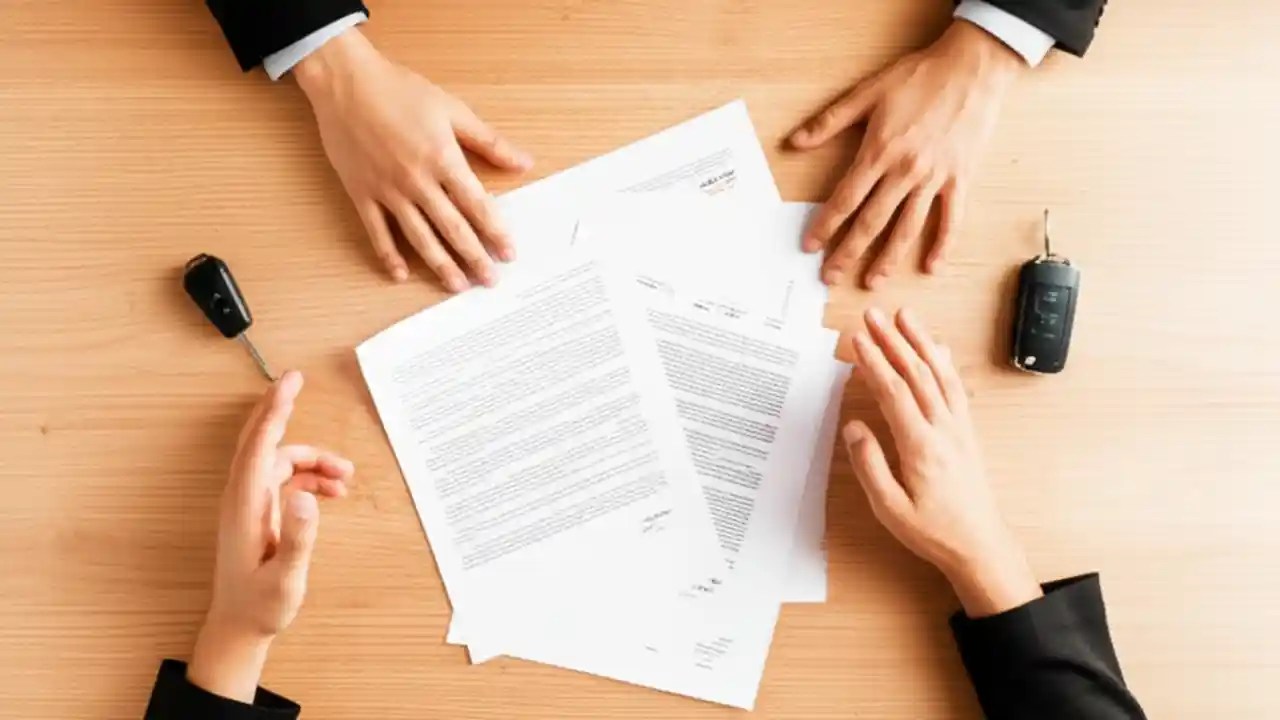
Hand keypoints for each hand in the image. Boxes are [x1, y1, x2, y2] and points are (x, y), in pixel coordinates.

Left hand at [187, 371, 352, 701]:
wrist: (239, 628)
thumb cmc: (261, 605)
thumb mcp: (286, 577)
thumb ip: (299, 536)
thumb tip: (306, 494)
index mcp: (246, 506)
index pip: (260, 446)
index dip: (275, 410)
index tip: (290, 381)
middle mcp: (243, 498)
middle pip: (261, 440)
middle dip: (280, 410)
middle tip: (298, 380)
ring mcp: (249, 504)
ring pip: (279, 461)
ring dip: (312, 460)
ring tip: (346, 475)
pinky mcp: (258, 512)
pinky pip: (283, 479)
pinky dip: (308, 477)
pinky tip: (332, 491)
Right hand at [295, 29, 533, 291]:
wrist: (347, 82)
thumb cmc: (400, 91)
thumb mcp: (452, 110)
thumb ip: (489, 142)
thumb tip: (523, 162)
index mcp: (443, 160)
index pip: (477, 206)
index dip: (495, 232)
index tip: (508, 253)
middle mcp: (417, 182)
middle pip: (452, 229)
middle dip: (474, 257)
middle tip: (490, 281)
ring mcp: (388, 191)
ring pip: (419, 237)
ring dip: (440, 264)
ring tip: (457, 285)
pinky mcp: (362, 194)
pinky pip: (377, 232)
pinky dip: (389, 255)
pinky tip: (401, 275)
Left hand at [791, 21, 1023, 288]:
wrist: (971, 68)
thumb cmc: (920, 77)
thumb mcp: (868, 92)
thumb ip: (830, 121)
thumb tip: (795, 141)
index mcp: (879, 152)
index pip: (845, 199)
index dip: (825, 226)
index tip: (811, 246)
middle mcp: (905, 171)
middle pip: (871, 221)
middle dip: (848, 253)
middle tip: (831, 277)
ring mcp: (935, 178)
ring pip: (907, 227)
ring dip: (888, 258)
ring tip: (872, 281)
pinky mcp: (960, 179)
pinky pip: (951, 219)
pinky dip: (942, 245)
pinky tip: (931, 266)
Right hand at [843, 307, 1040, 616]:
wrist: (980, 544)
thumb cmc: (933, 531)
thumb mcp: (889, 508)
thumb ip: (870, 465)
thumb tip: (854, 427)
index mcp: (920, 447)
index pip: (894, 393)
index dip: (875, 363)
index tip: (857, 339)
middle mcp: (943, 430)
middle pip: (916, 374)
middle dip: (892, 340)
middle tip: (873, 314)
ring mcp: (958, 428)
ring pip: (938, 374)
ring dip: (919, 342)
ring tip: (904, 316)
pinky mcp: (966, 431)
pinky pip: (955, 387)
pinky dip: (943, 362)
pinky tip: (936, 347)